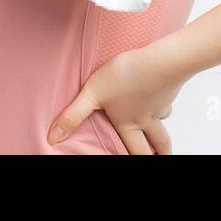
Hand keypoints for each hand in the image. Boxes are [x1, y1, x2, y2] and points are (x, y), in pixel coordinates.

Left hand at [47, 42, 186, 153]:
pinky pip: (167, 99)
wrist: (159, 62)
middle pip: (159, 143)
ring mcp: (160, 105)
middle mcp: (146, 119)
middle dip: (159, 153)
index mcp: (128, 123)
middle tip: (160, 155)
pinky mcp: (168, 88)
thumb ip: (73, 116)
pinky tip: (160, 95)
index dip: (139, 157)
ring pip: (164, 123)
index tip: (144, 158)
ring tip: (163, 138)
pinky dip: (164, 102)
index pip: (135, 150)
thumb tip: (53, 138)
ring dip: (163, 133)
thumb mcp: (92, 95)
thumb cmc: (125, 76)